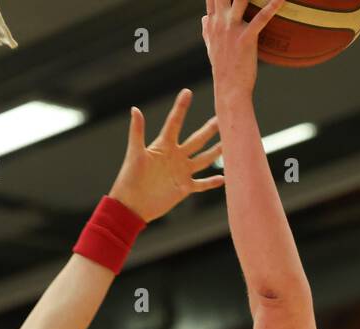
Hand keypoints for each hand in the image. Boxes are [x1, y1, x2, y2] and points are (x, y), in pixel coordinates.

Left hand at [108, 88, 224, 222]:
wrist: (132, 205)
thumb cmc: (129, 178)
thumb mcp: (135, 153)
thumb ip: (137, 132)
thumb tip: (135, 109)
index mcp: (163, 146)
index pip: (175, 123)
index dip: (181, 108)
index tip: (187, 92)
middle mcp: (175, 156)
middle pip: (196, 140)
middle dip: (209, 129)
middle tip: (222, 117)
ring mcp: (181, 172)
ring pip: (203, 159)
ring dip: (216, 152)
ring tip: (229, 143)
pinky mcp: (184, 188)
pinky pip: (201, 184)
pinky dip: (212, 182)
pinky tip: (224, 178)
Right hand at [202, 0, 286, 100]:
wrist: (229, 89)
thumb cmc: (223, 69)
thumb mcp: (211, 47)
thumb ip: (207, 30)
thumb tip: (204, 17)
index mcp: (212, 23)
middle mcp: (220, 22)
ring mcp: (231, 30)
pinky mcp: (245, 39)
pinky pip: (260, 18)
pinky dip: (272, 6)